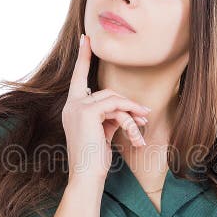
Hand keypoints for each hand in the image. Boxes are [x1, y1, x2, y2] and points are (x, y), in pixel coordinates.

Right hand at [62, 33, 150, 181]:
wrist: (86, 178)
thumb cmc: (94, 161)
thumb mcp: (102, 133)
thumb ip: (109, 116)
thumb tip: (127, 108)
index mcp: (71, 109)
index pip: (77, 78)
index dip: (83, 58)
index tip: (86, 38)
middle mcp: (70, 106)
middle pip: (107, 92)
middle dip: (127, 105)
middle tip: (146, 115)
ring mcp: (76, 107)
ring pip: (113, 98)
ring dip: (131, 112)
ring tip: (143, 125)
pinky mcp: (87, 112)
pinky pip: (115, 105)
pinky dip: (129, 115)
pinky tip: (136, 131)